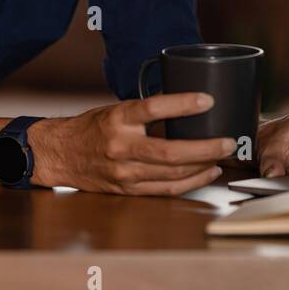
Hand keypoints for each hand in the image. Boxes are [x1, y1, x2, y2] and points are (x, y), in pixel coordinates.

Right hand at [27, 92, 235, 194]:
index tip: (207, 100)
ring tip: (223, 156)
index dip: (183, 104)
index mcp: (118, 119)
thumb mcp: (116, 110)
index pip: (154, 108)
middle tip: (229, 141)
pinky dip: (191, 182)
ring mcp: (124, 172)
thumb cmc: (92, 128)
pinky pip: (166, 189)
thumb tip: (188, 106)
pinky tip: (206, 173)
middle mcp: (121, 147)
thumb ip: (147, 113)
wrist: (60, 155)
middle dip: (206, 148)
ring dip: (203, 166)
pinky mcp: (128, 189)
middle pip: (171, 151)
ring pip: (173, 173)